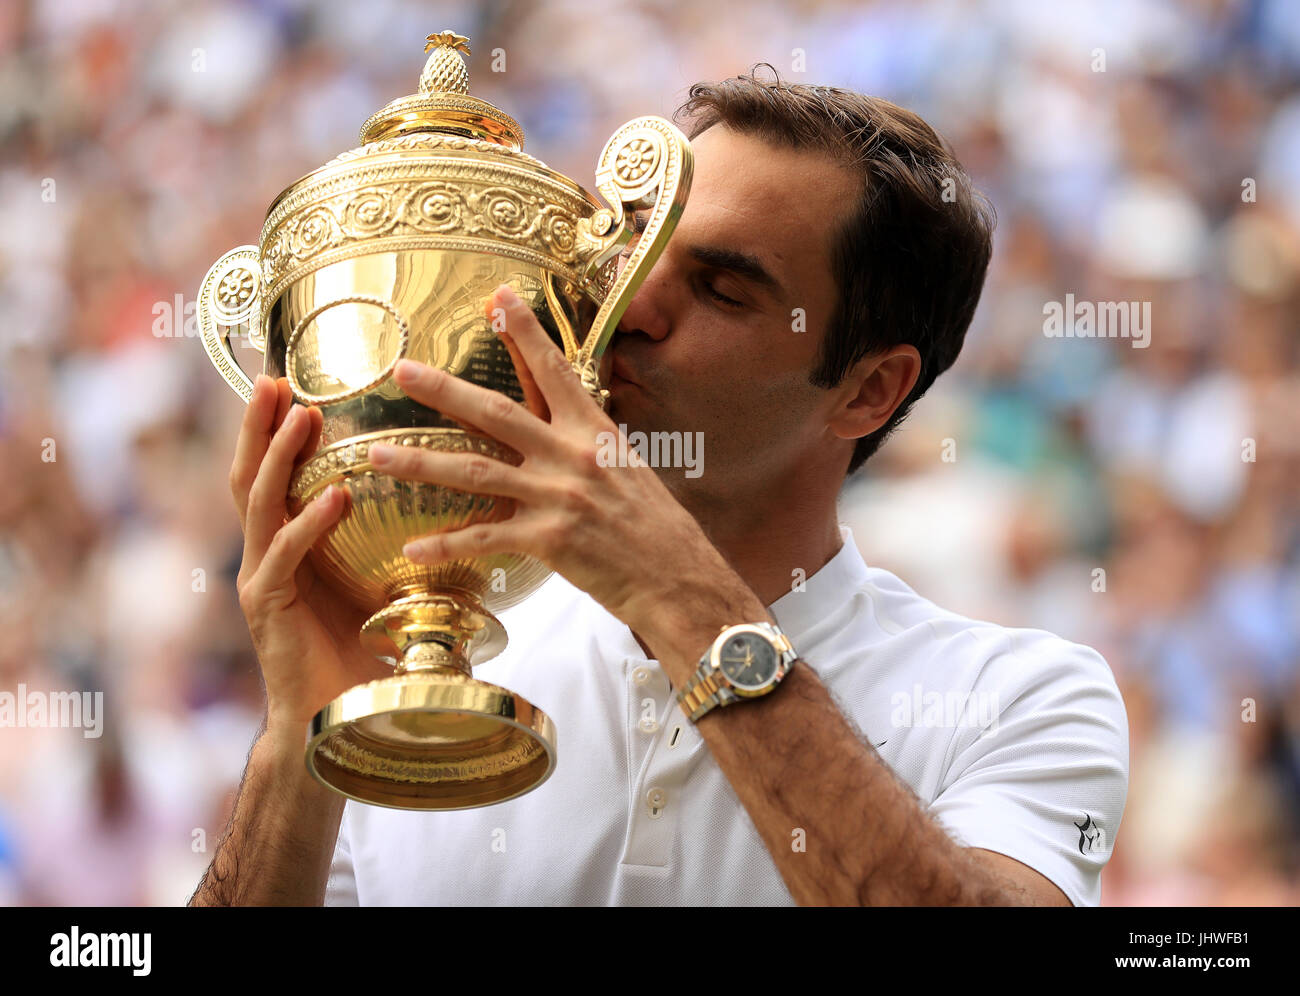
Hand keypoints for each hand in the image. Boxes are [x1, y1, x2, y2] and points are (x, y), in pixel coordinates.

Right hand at [230, 375, 390, 741]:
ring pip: (258, 503)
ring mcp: (261, 578)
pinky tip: (335, 498)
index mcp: (290, 545)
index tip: (297, 382)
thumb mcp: (385, 587)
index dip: (280, 430)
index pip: (278, 474)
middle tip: (278, 379)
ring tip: (303, 416)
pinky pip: (283, 555)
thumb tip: (462, 508)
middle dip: (261, 426)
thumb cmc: (365, 656)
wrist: (339, 721)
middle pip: (252, 475)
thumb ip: (398, 546)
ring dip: (279, 457)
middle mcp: (266, 553)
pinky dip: (308, 524)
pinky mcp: (266, 608)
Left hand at [364, 284, 738, 636]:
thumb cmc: (655, 526)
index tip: (496, 298)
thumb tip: (557, 425)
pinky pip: (484, 536)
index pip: (552, 370)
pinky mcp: (547, 540)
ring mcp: (557, 496)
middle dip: (444, 389)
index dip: (523, 332)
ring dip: (420, 463)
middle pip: (496, 412)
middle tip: (403, 371)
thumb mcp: (626, 467)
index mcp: (594, 430)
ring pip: (474, 470)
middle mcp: (571, 455)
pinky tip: (412, 549)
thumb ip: (585, 444)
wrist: (678, 577)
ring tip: (377, 456)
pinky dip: (446, 544)